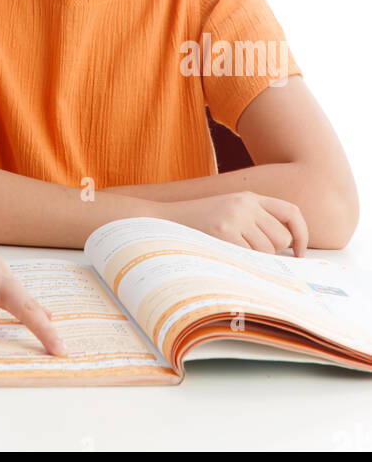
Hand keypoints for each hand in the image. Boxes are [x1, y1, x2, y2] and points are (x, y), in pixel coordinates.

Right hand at [168, 192, 307, 255]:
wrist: (160, 222)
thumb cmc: (196, 225)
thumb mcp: (228, 213)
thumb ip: (254, 223)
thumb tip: (284, 252)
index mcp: (248, 197)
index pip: (291, 212)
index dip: (301, 234)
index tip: (300, 253)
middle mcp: (245, 204)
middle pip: (281, 238)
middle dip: (270, 252)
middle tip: (245, 253)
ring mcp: (234, 217)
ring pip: (267, 251)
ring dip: (253, 260)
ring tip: (228, 252)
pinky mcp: (224, 232)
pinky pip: (250, 258)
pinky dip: (242, 264)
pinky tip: (224, 258)